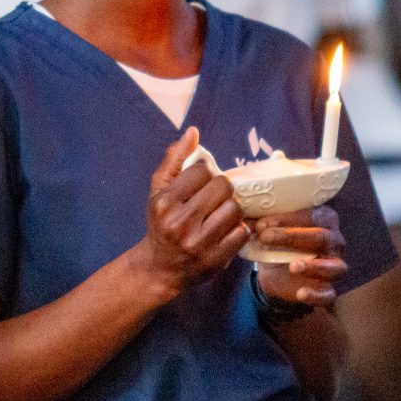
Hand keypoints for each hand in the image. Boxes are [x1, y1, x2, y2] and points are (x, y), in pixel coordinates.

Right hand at [132, 128, 248, 298]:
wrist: (160, 268)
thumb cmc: (161, 223)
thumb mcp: (158, 191)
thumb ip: (174, 159)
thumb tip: (193, 132)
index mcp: (165, 203)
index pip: (202, 171)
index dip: (204, 175)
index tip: (198, 185)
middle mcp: (180, 223)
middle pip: (222, 187)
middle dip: (221, 190)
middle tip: (213, 198)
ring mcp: (199, 243)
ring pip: (235, 209)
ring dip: (231, 209)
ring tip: (219, 214)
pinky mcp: (215, 260)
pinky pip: (242, 233)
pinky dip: (237, 230)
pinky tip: (225, 231)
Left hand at [253, 205, 347, 307]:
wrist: (276, 273)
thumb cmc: (279, 243)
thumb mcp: (270, 229)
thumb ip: (263, 222)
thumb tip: (246, 218)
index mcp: (324, 219)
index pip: (311, 215)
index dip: (287, 219)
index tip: (262, 224)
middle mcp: (334, 241)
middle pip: (321, 237)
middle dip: (293, 236)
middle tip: (266, 237)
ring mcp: (335, 266)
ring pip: (334, 266)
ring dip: (314, 266)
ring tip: (293, 267)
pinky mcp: (328, 289)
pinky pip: (328, 294)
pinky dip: (316, 295)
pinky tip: (301, 293)